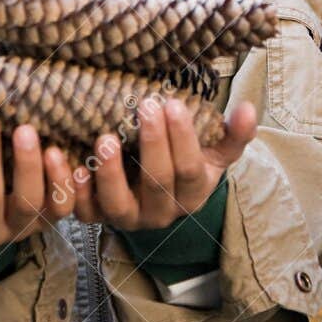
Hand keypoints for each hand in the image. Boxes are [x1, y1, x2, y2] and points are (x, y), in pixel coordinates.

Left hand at [65, 96, 257, 231]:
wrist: (159, 194)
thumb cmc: (189, 161)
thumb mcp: (216, 150)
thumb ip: (234, 133)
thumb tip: (249, 109)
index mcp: (191, 193)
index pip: (189, 169)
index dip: (182, 138)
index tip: (173, 103)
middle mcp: (160, 212)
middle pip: (158, 184)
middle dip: (153, 144)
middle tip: (147, 107)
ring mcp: (127, 217)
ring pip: (118, 205)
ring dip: (110, 173)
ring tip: (105, 139)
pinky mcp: (96, 217)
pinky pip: (83, 213)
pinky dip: (75, 193)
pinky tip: (71, 166)